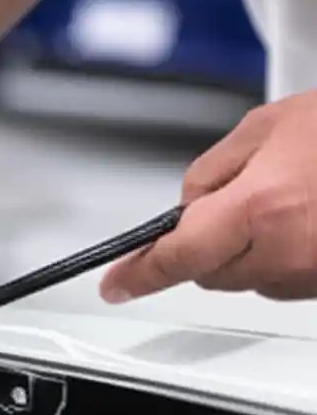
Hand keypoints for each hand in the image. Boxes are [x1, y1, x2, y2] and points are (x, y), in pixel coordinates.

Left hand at [100, 90, 316, 303]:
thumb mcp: (264, 129)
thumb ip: (211, 174)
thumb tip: (184, 210)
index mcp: (263, 206)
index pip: (179, 255)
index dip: (141, 273)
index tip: (116, 285)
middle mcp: (292, 250)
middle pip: (212, 275)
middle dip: (205, 245)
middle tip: (233, 200)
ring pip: (253, 281)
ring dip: (249, 252)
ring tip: (287, 199)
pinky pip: (292, 281)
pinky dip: (284, 256)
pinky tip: (307, 218)